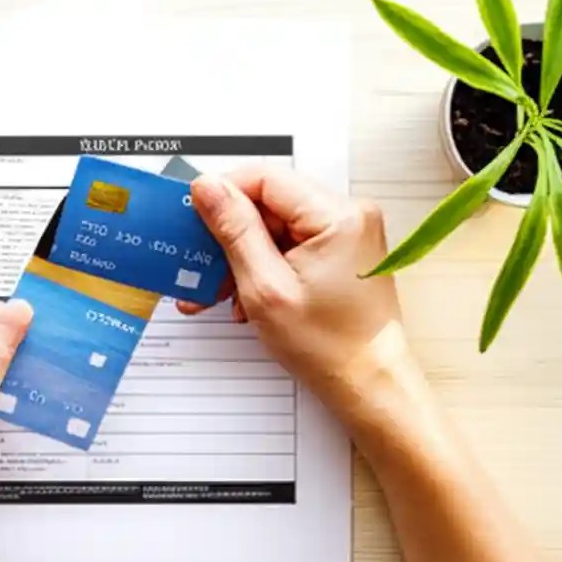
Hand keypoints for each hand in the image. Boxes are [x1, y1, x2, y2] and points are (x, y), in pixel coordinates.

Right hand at [180, 166, 407, 400]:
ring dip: (243, 255)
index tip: (194, 215)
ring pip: (275, 226)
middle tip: (200, 262)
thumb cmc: (331, 347)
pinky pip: (291, 243)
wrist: (367, 383)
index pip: (265, 178)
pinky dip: (264, 265)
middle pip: (269, 203)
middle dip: (230, 235)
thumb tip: (209, 189)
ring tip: (221, 290)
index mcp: (338, 217)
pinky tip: (246, 294)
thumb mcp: (265, 288)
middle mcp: (349, 216)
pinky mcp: (341, 250)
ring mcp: (348, 233)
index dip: (223, 194)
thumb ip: (234, 231)